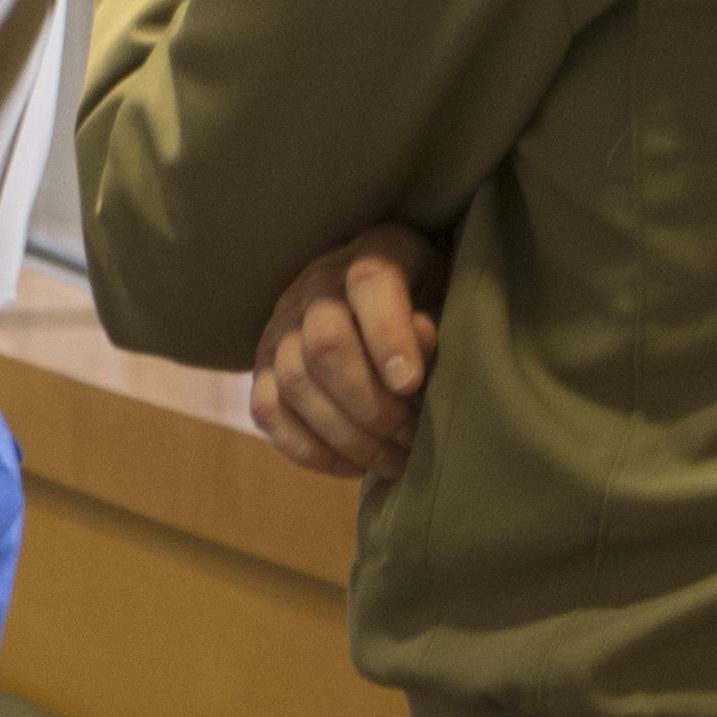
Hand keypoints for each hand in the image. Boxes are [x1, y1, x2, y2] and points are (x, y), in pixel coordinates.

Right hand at [248, 225, 446, 478]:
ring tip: (392, 460)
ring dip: (346, 434)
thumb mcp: (452, 296)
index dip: (387, 334)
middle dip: (368, 403)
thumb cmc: (435, 299)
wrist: (387, 299)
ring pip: (294, 383)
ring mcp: (281, 326)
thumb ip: (441, 323)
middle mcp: (317, 284)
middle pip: (323, 345)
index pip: (370, 282)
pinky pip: (268, 412)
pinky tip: (354, 464)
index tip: (410, 384)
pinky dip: (310, 448)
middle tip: (410, 436)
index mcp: (375, 252)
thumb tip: (410, 362)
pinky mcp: (263, 367)